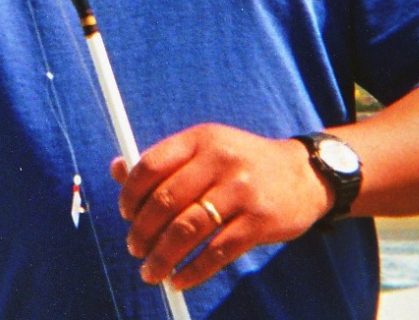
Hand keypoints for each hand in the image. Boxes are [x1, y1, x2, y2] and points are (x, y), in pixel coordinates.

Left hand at [110, 123, 331, 290]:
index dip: (131, 192)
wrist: (302, 174)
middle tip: (134, 248)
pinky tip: (180, 280)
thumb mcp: (205, 149)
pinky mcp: (260, 221)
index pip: (152, 164)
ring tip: (151, 271)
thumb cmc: (240, 164)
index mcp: (200, 138)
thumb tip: (116, 169)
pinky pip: (217, 253)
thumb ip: (164, 161)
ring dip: (162, 256)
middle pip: (166, 200)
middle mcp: (219, 160)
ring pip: (188, 230)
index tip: (125, 213)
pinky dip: (193, 271)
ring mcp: (241, 191)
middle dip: (143, 230)